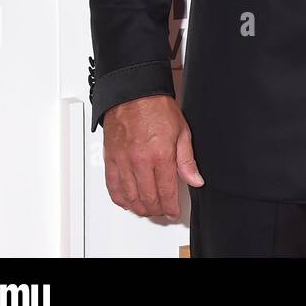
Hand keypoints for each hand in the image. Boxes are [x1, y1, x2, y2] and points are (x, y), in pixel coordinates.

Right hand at [102, 94, 203, 218]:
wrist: (134, 94)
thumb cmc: (157, 108)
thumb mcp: (182, 131)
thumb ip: (187, 160)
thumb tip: (195, 180)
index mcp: (160, 154)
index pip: (167, 191)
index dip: (171, 206)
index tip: (174, 212)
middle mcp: (140, 160)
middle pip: (148, 198)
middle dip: (157, 209)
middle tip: (163, 211)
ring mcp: (123, 161)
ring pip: (130, 197)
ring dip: (140, 208)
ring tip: (149, 209)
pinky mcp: (110, 159)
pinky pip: (113, 187)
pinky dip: (121, 199)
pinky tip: (129, 202)